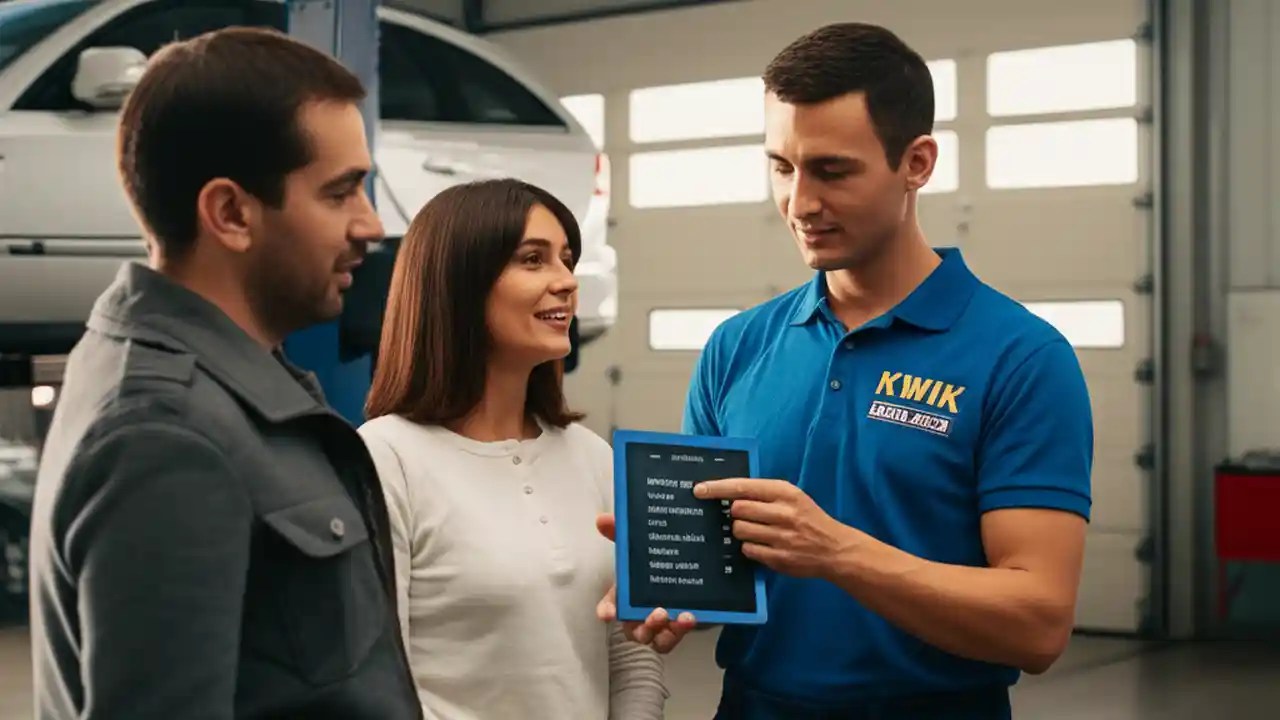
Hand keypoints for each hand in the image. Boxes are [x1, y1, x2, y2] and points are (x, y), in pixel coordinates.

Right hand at [595, 513, 697, 652]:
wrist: (688, 570)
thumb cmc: (654, 563)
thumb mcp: (638, 546)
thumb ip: (621, 533)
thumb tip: (603, 519)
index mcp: (625, 595)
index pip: (610, 606)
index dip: (607, 610)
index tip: (607, 614)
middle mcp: (639, 614)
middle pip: (634, 630)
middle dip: (643, 626)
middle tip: (658, 613)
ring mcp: (660, 625)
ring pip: (656, 639)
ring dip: (665, 632)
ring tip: (678, 617)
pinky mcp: (678, 629)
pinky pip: (675, 637)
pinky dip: (681, 631)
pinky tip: (690, 617)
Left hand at [694, 478, 857, 578]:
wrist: (835, 549)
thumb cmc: (809, 519)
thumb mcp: (793, 497)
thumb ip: (765, 494)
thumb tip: (729, 494)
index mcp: (786, 493)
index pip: (743, 487)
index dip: (718, 488)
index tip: (699, 490)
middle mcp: (784, 513)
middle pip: (738, 509)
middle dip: (735, 513)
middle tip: (744, 516)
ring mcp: (781, 537)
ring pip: (740, 530)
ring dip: (741, 531)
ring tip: (756, 531)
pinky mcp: (779, 558)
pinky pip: (748, 550)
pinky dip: (750, 547)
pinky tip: (763, 545)